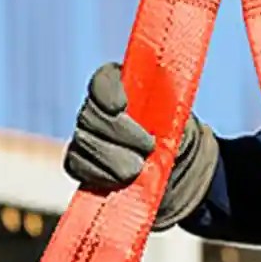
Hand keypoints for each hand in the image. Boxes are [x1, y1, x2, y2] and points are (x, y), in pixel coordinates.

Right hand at [63, 62, 218, 229]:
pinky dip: (98, 174)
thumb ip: (170, 112)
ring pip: (84, 141)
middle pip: (91, 114)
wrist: (176, 173)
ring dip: (111, 157)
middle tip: (148, 148)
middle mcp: (100, 107)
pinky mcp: (81, 163)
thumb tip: (161, 114)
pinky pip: (77, 165)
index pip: (104, 80)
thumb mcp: (183, 122)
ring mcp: (87, 135)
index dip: (107, 92)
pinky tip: (118, 181)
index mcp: (124, 86)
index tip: (120, 106)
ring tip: (137, 170)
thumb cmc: (180, 138)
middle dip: (118, 132)